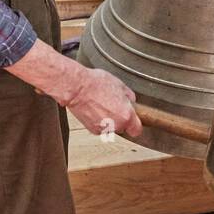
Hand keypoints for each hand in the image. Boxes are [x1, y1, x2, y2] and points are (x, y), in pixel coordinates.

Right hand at [7, 40, 141, 136]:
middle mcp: (116, 125)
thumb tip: (131, 101)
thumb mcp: (120, 85)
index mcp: (126, 115)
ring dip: (109, 120)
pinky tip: (95, 109)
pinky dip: (99, 120)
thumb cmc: (96, 84)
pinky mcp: (92, 129)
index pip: (136, 130)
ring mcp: (103, 129)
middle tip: (114, 105)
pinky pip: (100, 126)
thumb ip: (129, 97)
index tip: (133, 120)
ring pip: (111, 127)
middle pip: (123, 127)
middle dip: (121, 118)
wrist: (76, 88)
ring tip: (102, 105)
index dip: (135, 124)